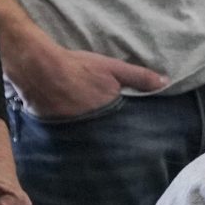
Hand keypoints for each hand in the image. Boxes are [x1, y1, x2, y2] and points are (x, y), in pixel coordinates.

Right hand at [5, 35, 164, 121]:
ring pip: (92, 135)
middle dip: (117, 135)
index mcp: (109, 111)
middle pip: (109, 133)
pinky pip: (74, 134)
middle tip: (126, 137)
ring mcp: (74, 129)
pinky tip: (82, 127)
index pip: (126, 127)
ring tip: (104, 133)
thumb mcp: (114, 68)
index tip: (144, 133)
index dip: (133, 128)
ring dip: (98, 134)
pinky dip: (80, 132)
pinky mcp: (58, 129)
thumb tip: (165, 83)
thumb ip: (140, 77)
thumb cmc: (79, 67)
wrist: (39, 69)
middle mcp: (92, 125)